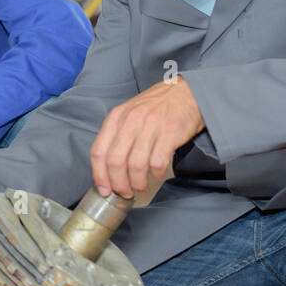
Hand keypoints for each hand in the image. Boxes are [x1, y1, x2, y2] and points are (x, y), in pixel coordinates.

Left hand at [90, 76, 204, 198]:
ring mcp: (150, 126)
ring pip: (135, 166)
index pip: (98, 152)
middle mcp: (130, 121)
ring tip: (140, 187)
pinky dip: (155, 174)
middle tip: (125, 193)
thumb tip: (108, 169)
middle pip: (115, 162)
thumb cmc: (157, 107)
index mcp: (116, 117)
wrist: (187, 92)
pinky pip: (157, 163)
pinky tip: (156, 174)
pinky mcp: (169, 133)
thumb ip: (117, 136)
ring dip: (137, 183)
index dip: (99, 176)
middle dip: (118, 184)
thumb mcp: (130, 114)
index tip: (104, 189)